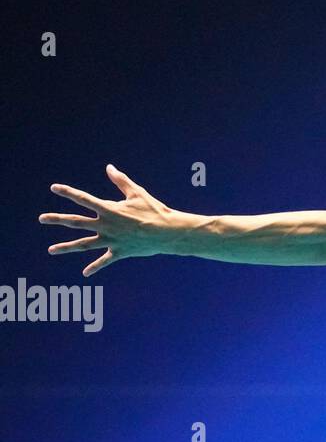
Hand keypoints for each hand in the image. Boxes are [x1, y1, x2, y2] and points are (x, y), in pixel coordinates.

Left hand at [39, 165, 181, 275]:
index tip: (54, 188)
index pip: (83, 199)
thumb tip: (109, 168)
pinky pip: (104, 261)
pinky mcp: (119, 251)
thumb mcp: (137, 193)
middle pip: (76, 222)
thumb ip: (121, 181)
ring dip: (66, 247)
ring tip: (51, 250)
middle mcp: (106, 225)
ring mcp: (111, 240)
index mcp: (109, 209)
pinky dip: (95, 267)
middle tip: (42, 218)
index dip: (68, 192)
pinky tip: (85, 273)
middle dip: (58, 219)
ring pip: (84, 244)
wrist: (167, 232)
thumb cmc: (154, 210)